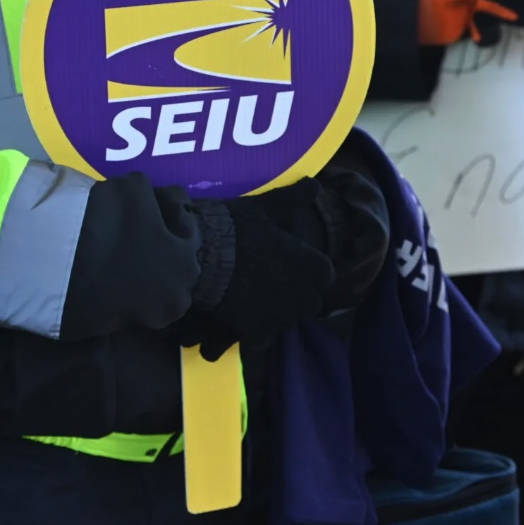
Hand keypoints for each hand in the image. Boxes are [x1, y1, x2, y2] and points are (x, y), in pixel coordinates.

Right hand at [179, 179, 336, 355]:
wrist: (198, 254)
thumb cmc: (232, 227)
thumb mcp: (264, 207)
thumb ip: (293, 199)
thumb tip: (316, 184)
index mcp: (305, 262)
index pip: (326, 275)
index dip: (312, 271)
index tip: (297, 267)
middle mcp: (297, 290)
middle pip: (312, 302)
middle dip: (300, 296)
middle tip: (278, 285)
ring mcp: (277, 313)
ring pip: (290, 321)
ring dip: (281, 313)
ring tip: (260, 301)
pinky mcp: (253, 329)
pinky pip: (264, 340)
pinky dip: (256, 334)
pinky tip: (246, 324)